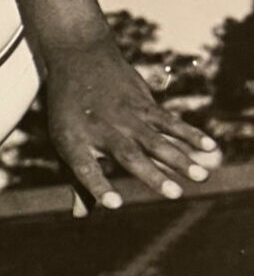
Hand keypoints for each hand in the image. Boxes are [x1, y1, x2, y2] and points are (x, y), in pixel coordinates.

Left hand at [44, 31, 221, 212]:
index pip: (85, 170)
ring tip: (201, 175)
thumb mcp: (66, 143)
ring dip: (180, 158)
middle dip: (153, 175)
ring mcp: (126, 116)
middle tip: (175, 194)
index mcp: (75, 144)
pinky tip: (209, 147)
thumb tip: (81, 216)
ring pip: (156, 140)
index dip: (98, 187)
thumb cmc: (71, 112)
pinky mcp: (144, 104)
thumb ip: (79, 180)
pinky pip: (169, 122)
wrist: (80, 59)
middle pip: (130, 156)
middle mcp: (103, 131)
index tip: (114, 203)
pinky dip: (189, 134)